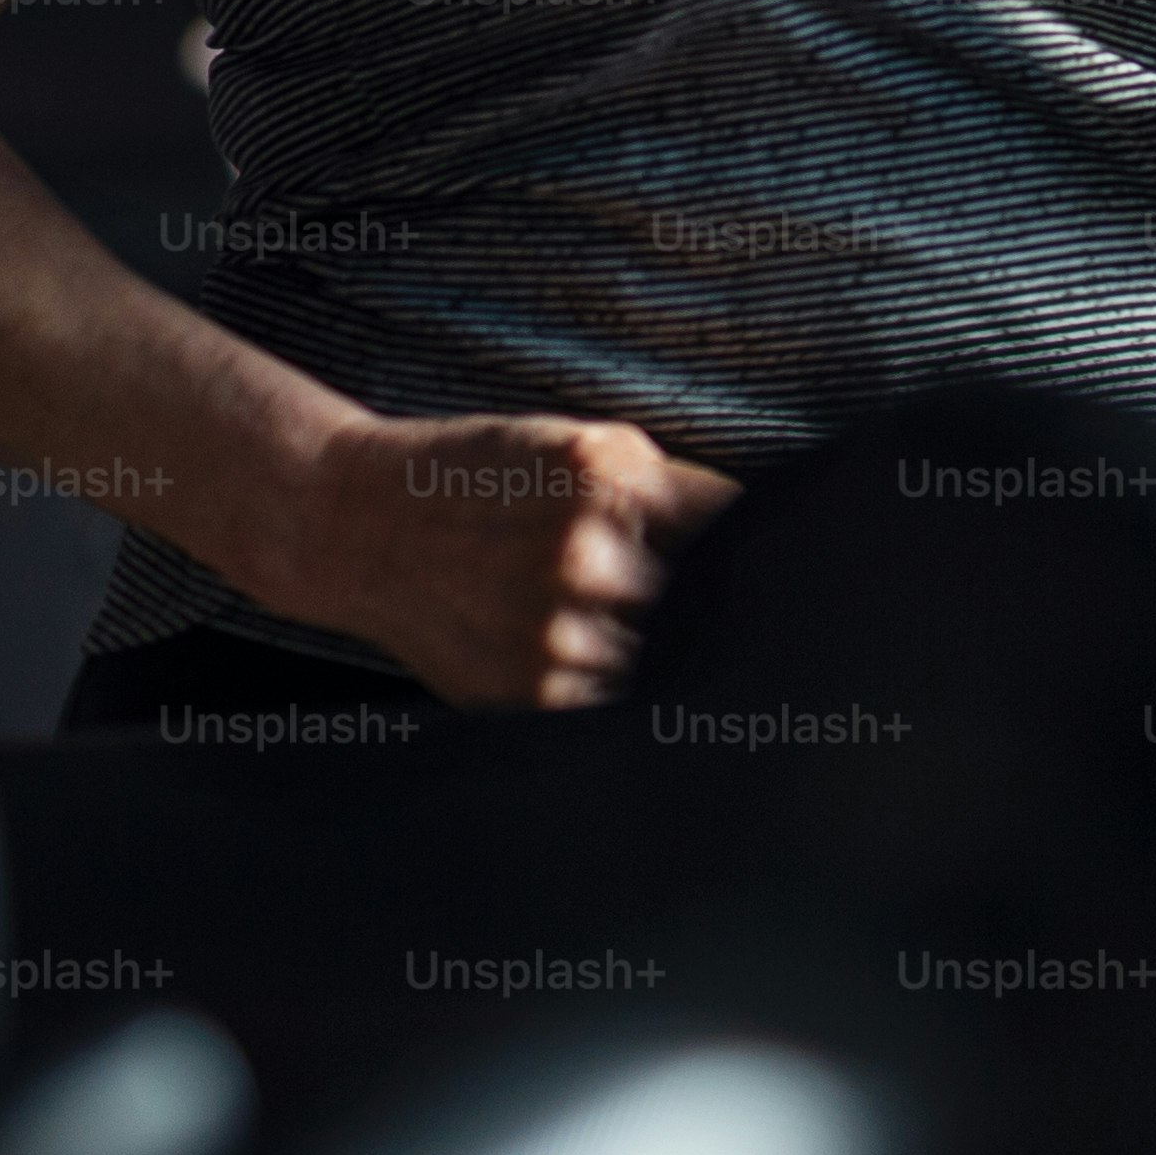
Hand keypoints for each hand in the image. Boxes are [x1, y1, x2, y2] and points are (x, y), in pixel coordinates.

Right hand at [255, 408, 740, 708]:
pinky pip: (621, 708)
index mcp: (610, 479)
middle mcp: (586, 553)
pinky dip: (637, 701)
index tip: (795, 571)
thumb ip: (668, 486)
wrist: (360, 524)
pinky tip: (629, 683)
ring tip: (685, 659)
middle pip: (714, 601)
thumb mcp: (579, 446)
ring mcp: (556, 630)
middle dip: (728, 610)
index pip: (735, 526)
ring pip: (673, 664)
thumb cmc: (480, 476)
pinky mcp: (532, 692)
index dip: (769, 552)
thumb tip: (763, 529)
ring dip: (687, 664)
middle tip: (756, 627)